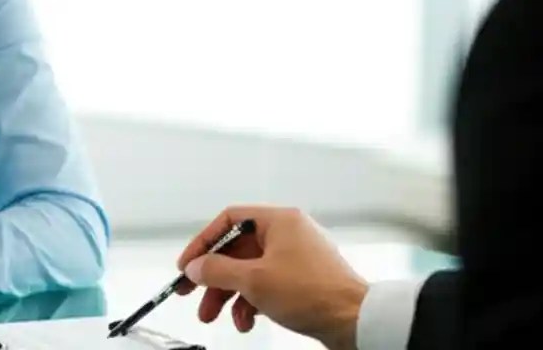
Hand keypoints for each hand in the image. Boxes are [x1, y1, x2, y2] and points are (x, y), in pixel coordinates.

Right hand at [176, 205, 367, 349]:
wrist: (355, 320)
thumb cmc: (314, 292)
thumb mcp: (254, 280)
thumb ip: (218, 271)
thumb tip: (196, 267)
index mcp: (279, 220)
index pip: (229, 220)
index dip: (203, 242)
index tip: (188, 264)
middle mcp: (289, 233)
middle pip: (237, 249)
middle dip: (214, 277)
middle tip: (193, 294)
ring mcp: (297, 257)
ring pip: (250, 270)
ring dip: (230, 295)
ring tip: (215, 316)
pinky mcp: (303, 279)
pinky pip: (268, 284)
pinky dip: (252, 302)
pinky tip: (246, 321)